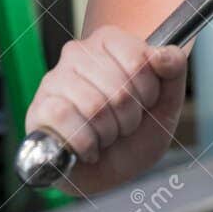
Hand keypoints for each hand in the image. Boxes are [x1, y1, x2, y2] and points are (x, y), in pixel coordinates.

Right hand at [24, 25, 187, 195]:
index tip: (144, 102)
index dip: (149, 92)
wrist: (109, 171)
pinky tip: (88, 147)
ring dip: (109, 134)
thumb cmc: (135, 133)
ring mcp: (55, 80)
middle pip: (120, 89)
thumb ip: (173, 69)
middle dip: (130, 119)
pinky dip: (85, 144)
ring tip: (105, 136)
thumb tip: (162, 55)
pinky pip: (65, 119)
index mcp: (109, 41)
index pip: (139, 61)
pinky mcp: (39, 108)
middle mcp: (78, 52)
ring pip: (95, 106)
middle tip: (123, 125)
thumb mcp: (166, 102)